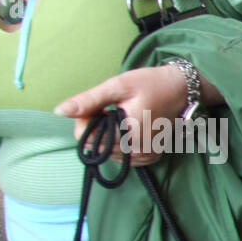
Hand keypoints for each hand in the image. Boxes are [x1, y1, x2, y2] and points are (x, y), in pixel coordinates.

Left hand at [55, 65, 192, 166]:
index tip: (97, 107)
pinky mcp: (151, 157)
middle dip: (98, 129)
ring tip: (121, 117)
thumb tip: (60, 111)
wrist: (182, 89)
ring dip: (109, 137)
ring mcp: (147, 156)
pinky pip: (124, 156)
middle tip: (109, 109)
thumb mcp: (118, 86)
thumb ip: (88, 100)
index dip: (86, 122)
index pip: (90, 140)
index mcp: (131, 134)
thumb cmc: (151, 84)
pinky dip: (120, 144)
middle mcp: (140, 151)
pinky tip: (127, 129)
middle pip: (99, 147)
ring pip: (110, 153)